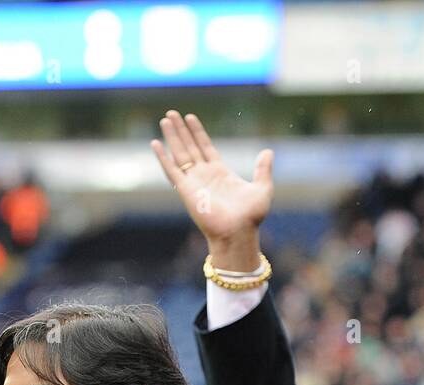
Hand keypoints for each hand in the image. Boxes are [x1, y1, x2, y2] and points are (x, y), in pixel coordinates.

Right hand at [151, 110, 272, 270]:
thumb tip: (268, 151)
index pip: (205, 147)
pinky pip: (171, 170)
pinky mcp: (186, 190)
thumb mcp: (262, 188)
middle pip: (189, 147)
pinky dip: (162, 157)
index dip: (197, 132)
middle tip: (171, 113)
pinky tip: (155, 143)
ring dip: (172, 136)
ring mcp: (194, 182)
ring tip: (165, 119)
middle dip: (181, 130)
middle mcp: (204, 175)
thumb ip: (262, 169)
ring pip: (179, 154)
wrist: (238, 233)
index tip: (190, 117)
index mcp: (220, 173)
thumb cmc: (251, 217)